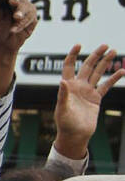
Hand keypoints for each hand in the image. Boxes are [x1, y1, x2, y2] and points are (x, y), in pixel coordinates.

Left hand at [53, 43, 121, 159]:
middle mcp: (78, 86)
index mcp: (67, 86)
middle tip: (105, 45)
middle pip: (87, 66)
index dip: (73, 55)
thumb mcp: (62, 109)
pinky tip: (122, 71)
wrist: (75, 135)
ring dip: (105, 63)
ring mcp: (88, 91)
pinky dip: (114, 78)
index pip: (69, 66)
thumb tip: (63, 81)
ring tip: (114, 51)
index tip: (79, 45)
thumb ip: (63, 95)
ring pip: (98, 73)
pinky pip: (106, 85)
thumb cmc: (65, 124)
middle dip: (96, 55)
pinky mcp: (96, 98)